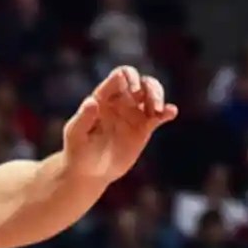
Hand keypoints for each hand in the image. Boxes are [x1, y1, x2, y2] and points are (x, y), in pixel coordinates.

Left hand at [62, 66, 178, 181]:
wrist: (89, 171)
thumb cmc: (77, 150)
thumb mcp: (76, 134)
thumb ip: (83, 118)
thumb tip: (92, 101)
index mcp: (102, 97)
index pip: (119, 76)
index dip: (129, 77)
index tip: (133, 90)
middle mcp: (119, 102)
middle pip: (141, 82)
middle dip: (150, 86)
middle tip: (151, 105)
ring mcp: (132, 114)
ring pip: (151, 94)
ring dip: (159, 97)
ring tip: (157, 112)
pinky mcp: (143, 128)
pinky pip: (159, 115)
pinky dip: (167, 111)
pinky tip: (171, 112)